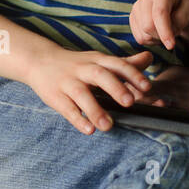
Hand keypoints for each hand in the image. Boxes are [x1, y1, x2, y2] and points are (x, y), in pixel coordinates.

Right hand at [25, 48, 154, 134]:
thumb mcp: (99, 60)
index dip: (132, 74)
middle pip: (100, 75)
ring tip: (108, 126)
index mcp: (97, 60)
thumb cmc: (77, 64)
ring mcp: (68, 82)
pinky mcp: (55, 96)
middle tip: (130, 102)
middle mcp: (83, 69)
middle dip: (115, 87)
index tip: (147, 87)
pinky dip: (77, 119)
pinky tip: (88, 130)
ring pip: (81, 94)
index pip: (117, 64)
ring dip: (95, 110)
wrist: (39, 60)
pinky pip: (66, 108)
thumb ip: (124, 63)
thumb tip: (149, 59)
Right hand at [129, 0, 188, 50]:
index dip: (164, 32)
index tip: (171, 46)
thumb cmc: (187, 4)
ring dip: (157, 39)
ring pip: (143, 35)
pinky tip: (159, 32)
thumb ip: (181, 19)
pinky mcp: (133, 18)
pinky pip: (139, 38)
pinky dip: (151, 40)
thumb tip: (169, 32)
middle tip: (174, 32)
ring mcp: (137, 7)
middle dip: (162, 36)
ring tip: (168, 30)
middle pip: (148, 26)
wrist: (179, 1)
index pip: (159, 14)